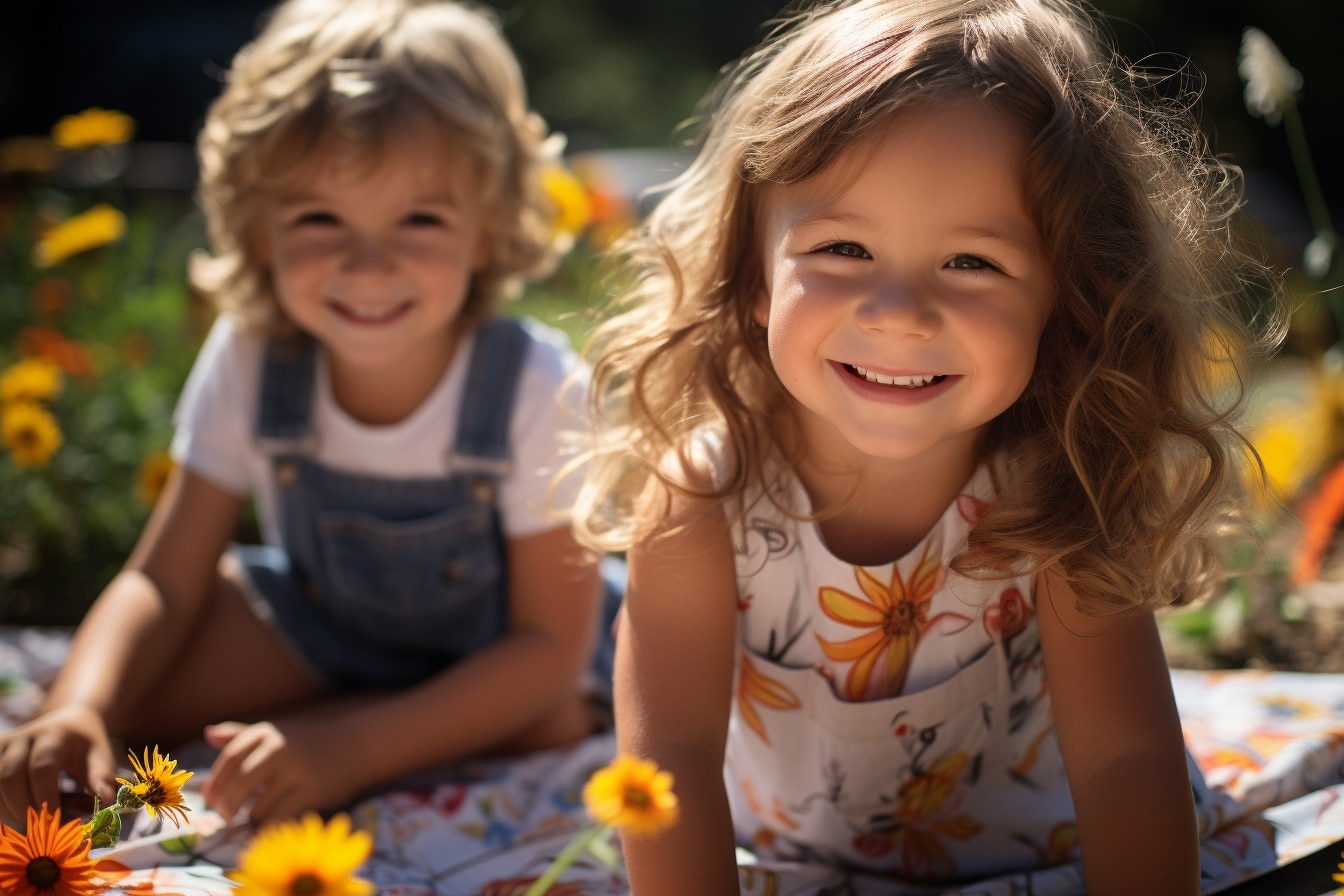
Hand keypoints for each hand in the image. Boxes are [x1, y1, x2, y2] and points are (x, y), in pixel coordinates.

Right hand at [0, 705, 116, 826]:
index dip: (45, 795)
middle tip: (40, 828)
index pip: (42, 766)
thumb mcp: (99, 754)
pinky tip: (14, 818)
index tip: (54, 820)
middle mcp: (23, 737)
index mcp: (53, 734)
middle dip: (23, 806)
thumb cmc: (84, 744)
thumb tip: (105, 800)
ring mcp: (4, 746)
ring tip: (29, 825)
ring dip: (7, 810)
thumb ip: (101, 775)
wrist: (66, 722)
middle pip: (11, 776)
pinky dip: (0, 805)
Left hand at [202, 719, 362, 823]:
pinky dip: (268, 828)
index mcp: (267, 732)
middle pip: (240, 781)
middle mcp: (280, 747)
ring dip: (251, 819)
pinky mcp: (313, 790)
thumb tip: (208, 733)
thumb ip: (241, 734)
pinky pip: (280, 817)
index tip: (208, 799)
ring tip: (253, 820)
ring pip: (259, 805)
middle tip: (223, 817)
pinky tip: (266, 829)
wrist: (356, 745)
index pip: (230, 757)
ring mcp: (298, 769)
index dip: (215, 782)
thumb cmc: (307, 741)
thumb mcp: (276, 732)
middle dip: (227, 804)